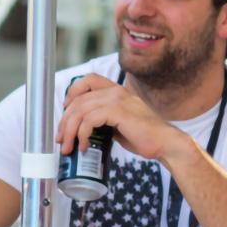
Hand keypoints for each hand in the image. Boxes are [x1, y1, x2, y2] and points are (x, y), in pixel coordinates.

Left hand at [55, 73, 185, 162]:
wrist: (165, 144)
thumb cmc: (144, 137)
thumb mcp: (120, 124)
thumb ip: (104, 120)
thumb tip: (84, 130)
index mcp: (117, 91)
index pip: (88, 79)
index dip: (72, 91)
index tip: (65, 109)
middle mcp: (116, 91)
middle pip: (79, 99)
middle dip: (65, 120)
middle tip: (60, 139)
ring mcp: (117, 100)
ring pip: (81, 110)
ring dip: (70, 130)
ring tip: (68, 146)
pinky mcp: (119, 111)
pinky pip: (90, 120)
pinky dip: (82, 134)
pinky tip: (84, 145)